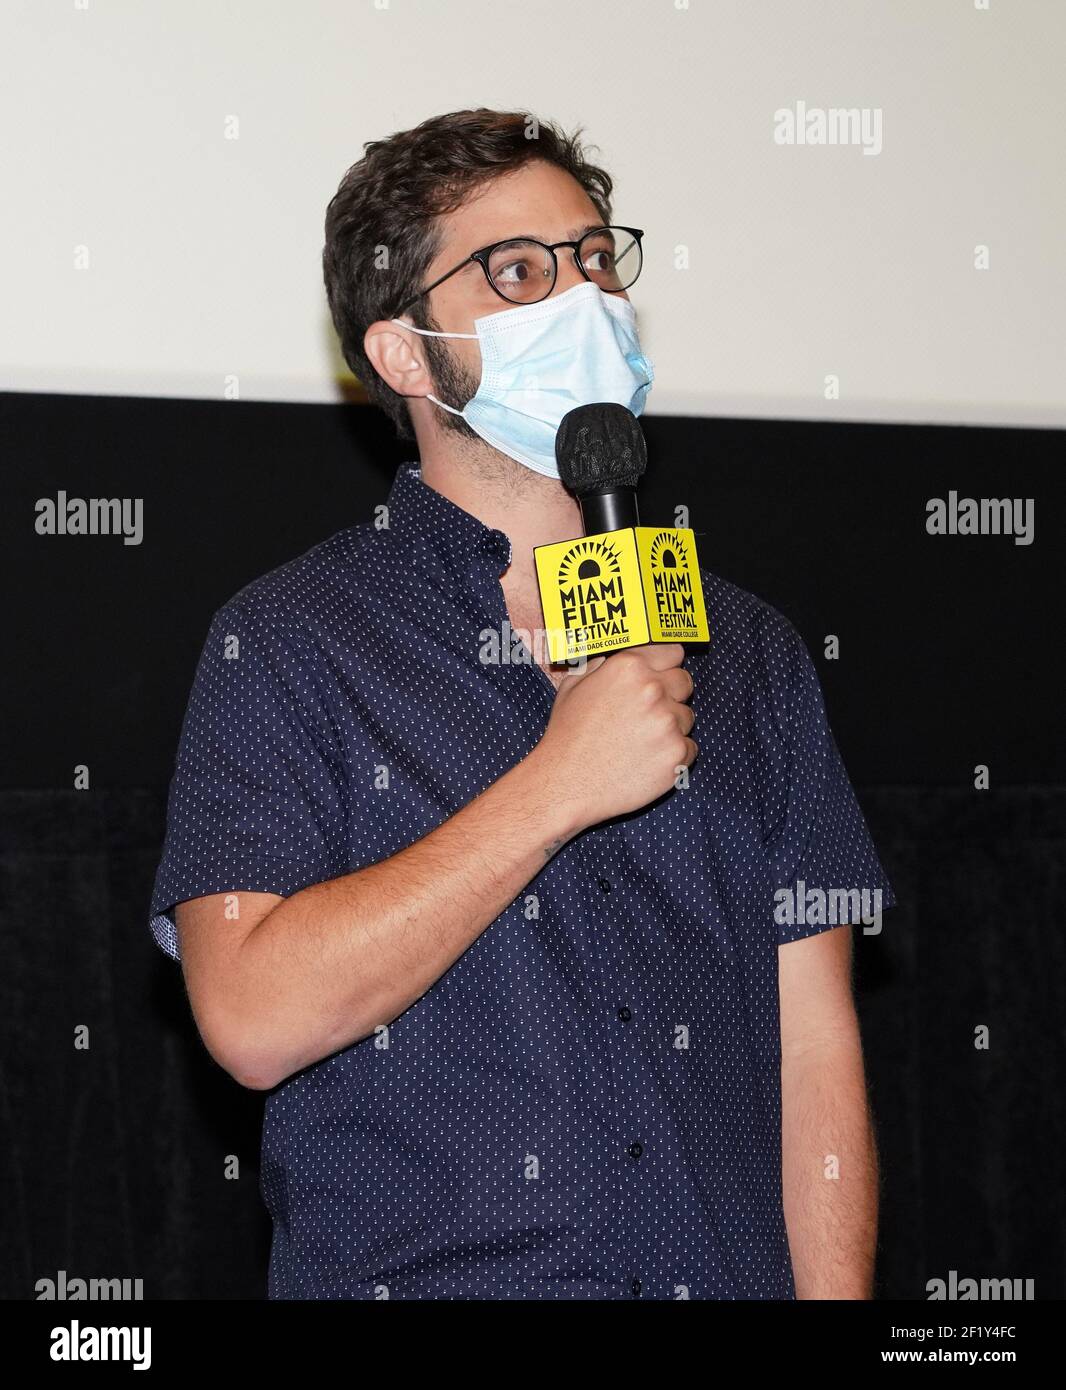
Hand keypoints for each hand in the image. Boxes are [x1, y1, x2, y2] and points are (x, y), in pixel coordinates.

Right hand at [534, 643, 696, 832]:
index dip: (666, 667)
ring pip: (687, 717)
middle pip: (684, 682)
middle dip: (671, 696)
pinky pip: (690, 748)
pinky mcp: (677, 753)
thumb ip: (598, 668)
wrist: (565, 783)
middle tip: (648, 716)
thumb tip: (610, 662)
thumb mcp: (573, 688)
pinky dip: (674, 756)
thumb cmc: (566, 737)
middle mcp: (652, 689)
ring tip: (639, 743)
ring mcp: (668, 722)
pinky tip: (647, 762)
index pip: (672, 653)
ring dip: (671, 728)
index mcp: (629, 667)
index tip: (662, 678)